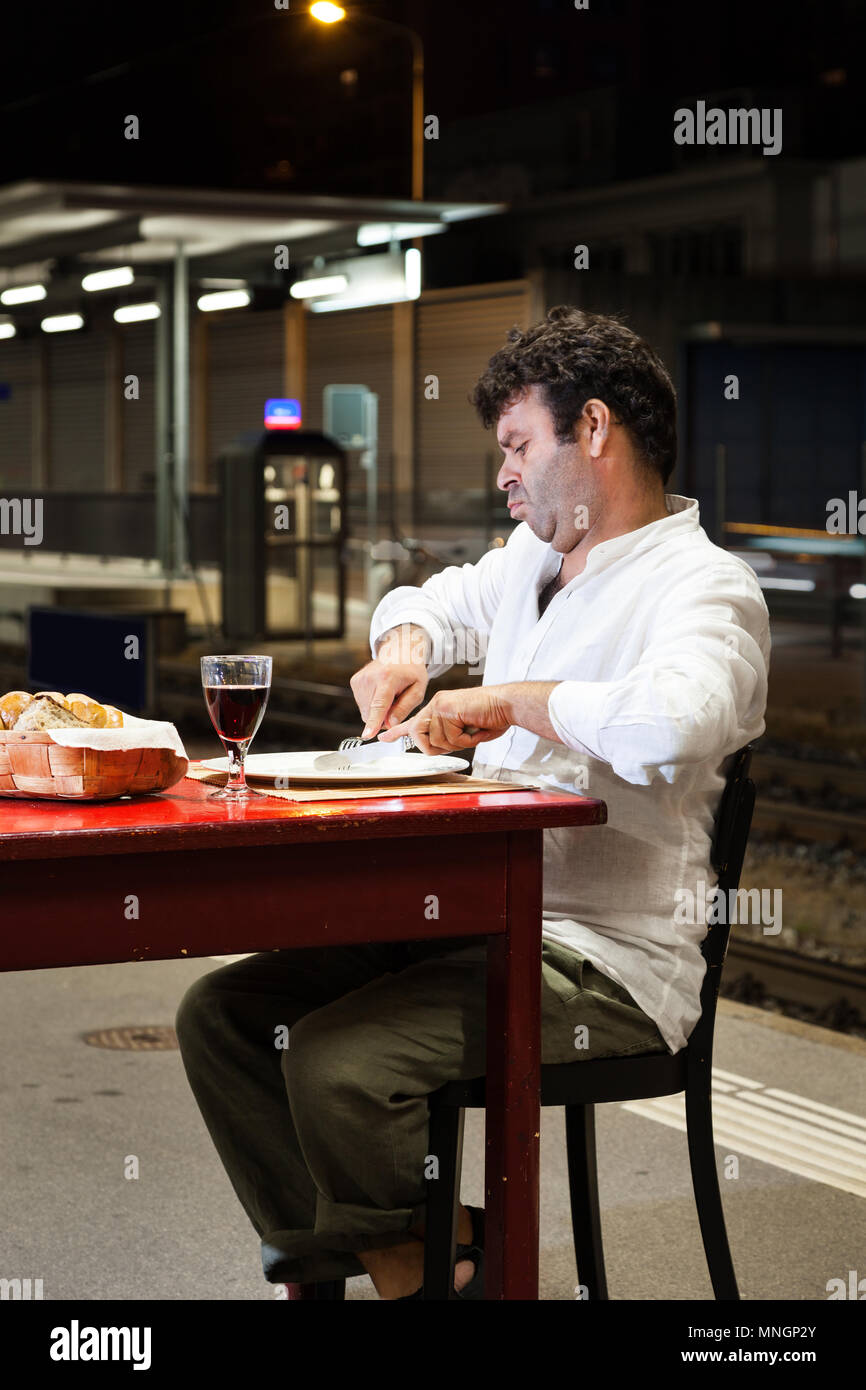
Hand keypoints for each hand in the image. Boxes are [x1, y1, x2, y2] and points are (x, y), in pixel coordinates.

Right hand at [349, 659, 428, 738]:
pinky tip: (381, 691)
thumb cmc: (411, 671)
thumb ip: (404, 708)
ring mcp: (360, 679)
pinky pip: (363, 705)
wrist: (398, 650)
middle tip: (396, 701)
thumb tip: (390, 724)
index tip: (367, 734)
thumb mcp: (418, 689)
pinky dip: (372, 703)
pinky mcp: (355, 681)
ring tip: (389, 693)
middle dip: (384, 716)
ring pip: (366, 711)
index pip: (380, 705)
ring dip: (378, 709)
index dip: (374, 722)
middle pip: (372, 713)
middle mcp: (370, 678)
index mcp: (388, 678)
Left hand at [378, 686, 512, 754]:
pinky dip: (465, 740)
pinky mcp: (446, 708)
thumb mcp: (464, 730)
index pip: (413, 722)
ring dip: (457, 743)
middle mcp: (436, 704)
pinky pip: (449, 737)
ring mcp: (440, 705)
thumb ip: (447, 736)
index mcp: (438, 708)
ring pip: (435, 740)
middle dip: (435, 746)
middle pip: (418, 736)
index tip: (383, 737)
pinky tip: (474, 727)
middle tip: (458, 740)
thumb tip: (436, 745)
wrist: (507, 704)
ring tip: (471, 730)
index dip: (397, 732)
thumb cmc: (492, 717)